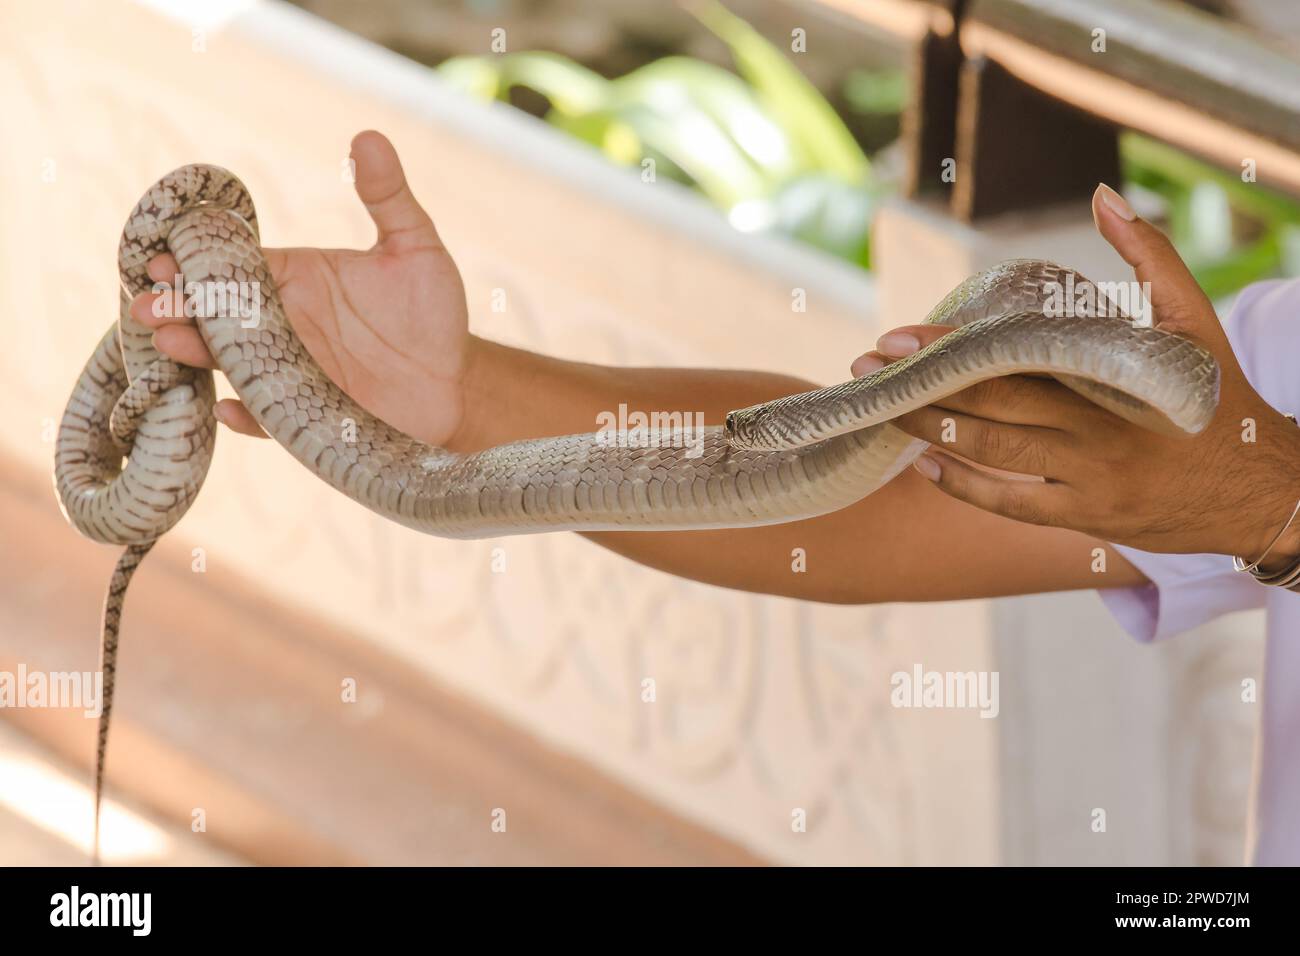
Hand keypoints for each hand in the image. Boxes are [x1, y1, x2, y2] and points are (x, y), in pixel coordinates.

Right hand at [131, 130, 471, 447]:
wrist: (459, 379)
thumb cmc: (433, 310)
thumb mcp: (415, 247)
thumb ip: (388, 197)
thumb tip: (370, 137)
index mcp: (294, 279)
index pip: (234, 265)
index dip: (199, 262)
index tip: (166, 255)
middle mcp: (283, 325)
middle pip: (219, 314)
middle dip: (180, 309)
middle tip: (150, 306)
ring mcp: (291, 372)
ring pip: (232, 363)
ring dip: (200, 355)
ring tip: (173, 345)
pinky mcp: (309, 416)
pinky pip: (270, 420)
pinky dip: (249, 419)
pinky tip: (233, 412)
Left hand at [851, 183, 1299, 569]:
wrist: (1262, 489)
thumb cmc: (1218, 397)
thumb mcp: (1195, 321)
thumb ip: (1150, 257)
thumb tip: (1104, 198)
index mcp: (1116, 375)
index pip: (1018, 356)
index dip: (952, 349)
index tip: (898, 337)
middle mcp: (1098, 429)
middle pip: (993, 405)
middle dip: (924, 387)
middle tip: (866, 370)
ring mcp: (1090, 478)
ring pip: (995, 454)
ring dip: (932, 431)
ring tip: (882, 410)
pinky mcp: (1087, 517)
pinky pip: (1013, 505)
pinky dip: (966, 487)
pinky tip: (927, 466)